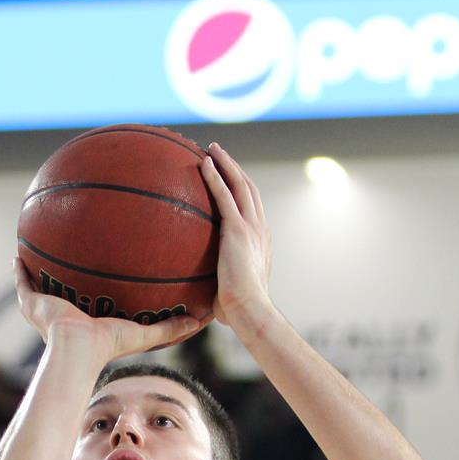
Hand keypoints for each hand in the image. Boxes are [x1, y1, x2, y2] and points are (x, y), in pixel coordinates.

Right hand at [14, 260, 207, 360]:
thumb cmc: (108, 346)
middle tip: (73, 246)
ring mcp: (45, 308)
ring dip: (39, 264)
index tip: (105, 263)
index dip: (96, 282)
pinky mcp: (31, 303)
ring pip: (38, 281)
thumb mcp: (144, 332)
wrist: (77, 350)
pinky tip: (18, 251)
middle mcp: (64, 312)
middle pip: (64, 285)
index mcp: (87, 318)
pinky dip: (18, 269)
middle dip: (66, 270)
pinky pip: (21, 282)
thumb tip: (202, 319)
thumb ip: (171, 326)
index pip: (91, 296)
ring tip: (39, 241)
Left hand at [198, 143, 274, 332]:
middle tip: (218, 153)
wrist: (250, 310)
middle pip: (248, 188)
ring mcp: (251, 227)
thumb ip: (216, 284)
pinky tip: (203, 163)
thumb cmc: (238, 311)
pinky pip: (224, 195)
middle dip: (234, 168)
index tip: (229, 177)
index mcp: (261, 241)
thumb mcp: (228, 292)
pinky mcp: (238, 229)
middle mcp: (260, 228)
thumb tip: (197, 298)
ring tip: (211, 148)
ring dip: (226, 163)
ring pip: (240, 184)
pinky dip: (215, 176)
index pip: (252, 207)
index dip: (241, 189)